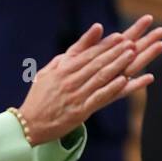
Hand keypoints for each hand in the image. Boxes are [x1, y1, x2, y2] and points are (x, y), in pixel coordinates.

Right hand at [17, 16, 161, 143]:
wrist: (29, 123)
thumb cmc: (40, 96)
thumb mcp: (49, 71)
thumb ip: (67, 57)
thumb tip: (78, 45)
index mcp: (63, 70)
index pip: (88, 54)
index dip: (105, 45)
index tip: (120, 37)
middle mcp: (70, 80)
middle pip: (96, 63)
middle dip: (115, 51)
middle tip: (131, 42)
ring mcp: (76, 95)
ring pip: (100, 77)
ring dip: (118, 64)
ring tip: (132, 55)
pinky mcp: (80, 111)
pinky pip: (98, 97)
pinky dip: (112, 88)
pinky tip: (124, 81)